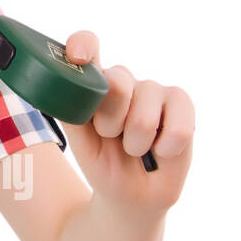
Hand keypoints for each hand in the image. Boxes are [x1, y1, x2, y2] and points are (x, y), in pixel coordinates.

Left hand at [60, 30, 194, 215]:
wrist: (129, 196)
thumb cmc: (102, 162)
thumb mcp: (79, 139)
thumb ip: (71, 110)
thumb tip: (59, 86)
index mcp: (93, 83)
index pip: (87, 46)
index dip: (83, 44)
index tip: (79, 57)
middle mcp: (123, 80)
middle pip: (117, 81)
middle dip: (110, 120)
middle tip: (110, 135)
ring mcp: (153, 90)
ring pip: (144, 112)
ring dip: (135, 142)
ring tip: (134, 148)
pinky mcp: (181, 105)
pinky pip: (179, 125)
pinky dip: (166, 147)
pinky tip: (160, 151)